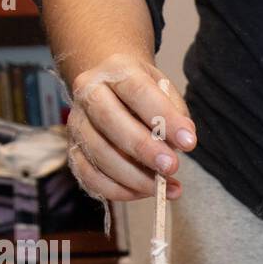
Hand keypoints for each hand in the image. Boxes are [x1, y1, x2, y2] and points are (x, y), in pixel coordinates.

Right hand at [66, 53, 196, 201]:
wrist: (112, 92)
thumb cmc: (144, 96)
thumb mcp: (165, 92)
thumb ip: (175, 114)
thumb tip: (184, 140)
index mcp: (116, 71)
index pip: (137, 90)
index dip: (164, 117)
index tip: (189, 142)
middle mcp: (89, 93)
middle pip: (110, 120)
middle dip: (143, 148)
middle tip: (171, 167)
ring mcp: (77, 123)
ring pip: (98, 153)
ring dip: (134, 177)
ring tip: (164, 188)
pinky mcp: (74, 150)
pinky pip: (89, 176)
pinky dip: (118, 190)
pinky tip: (143, 192)